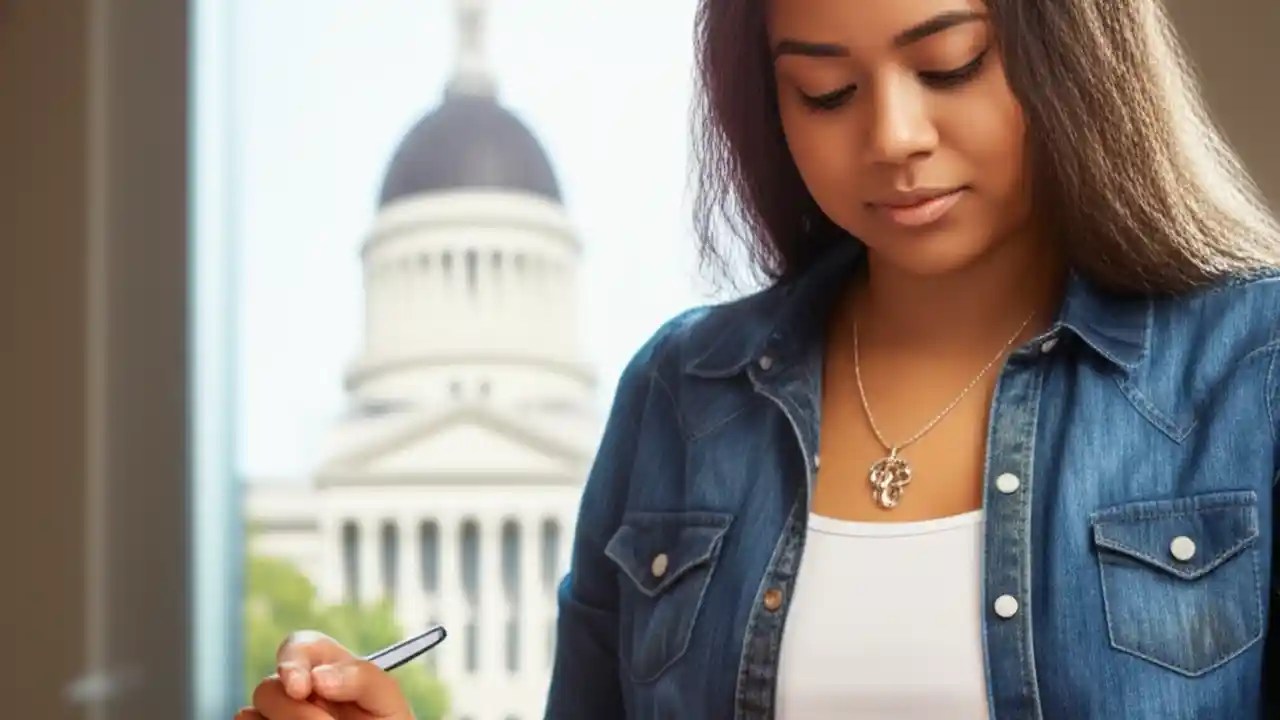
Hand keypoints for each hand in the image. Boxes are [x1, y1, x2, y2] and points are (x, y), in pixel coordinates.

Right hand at [234, 630, 413, 719]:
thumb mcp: (386, 698)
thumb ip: (362, 677)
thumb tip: (319, 676)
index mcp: (328, 669)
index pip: (299, 647)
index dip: (292, 662)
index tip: (300, 687)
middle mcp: (298, 692)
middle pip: (268, 687)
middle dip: (293, 709)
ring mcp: (280, 716)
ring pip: (252, 714)